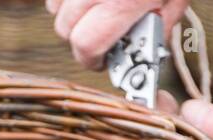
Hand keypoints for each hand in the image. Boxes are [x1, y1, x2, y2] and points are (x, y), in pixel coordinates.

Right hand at [46, 0, 189, 70]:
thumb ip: (158, 27)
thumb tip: (141, 53)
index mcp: (123, 0)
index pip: (86, 44)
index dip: (93, 59)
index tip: (103, 61)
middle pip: (65, 29)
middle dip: (81, 39)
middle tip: (101, 36)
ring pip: (54, 8)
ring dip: (70, 15)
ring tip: (94, 11)